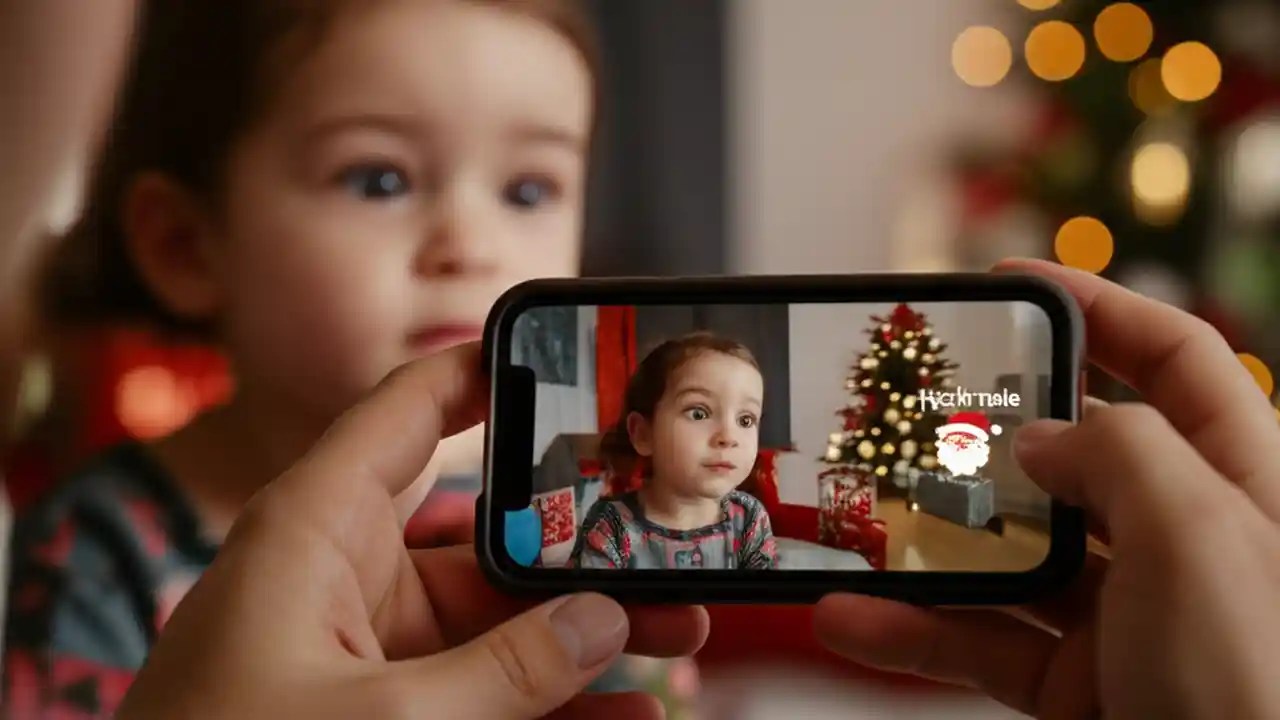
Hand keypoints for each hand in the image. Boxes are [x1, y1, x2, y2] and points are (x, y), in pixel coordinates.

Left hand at [116, 343, 708, 719]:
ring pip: (500, 625)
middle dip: (582, 550)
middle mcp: (347, 577)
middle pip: (488, 536)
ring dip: (587, 637)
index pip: (411, 410)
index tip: (574, 362)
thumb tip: (603, 622)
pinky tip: (626, 712)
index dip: (489, 373)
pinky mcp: (380, 711)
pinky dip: (553, 703)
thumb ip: (504, 672)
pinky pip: (485, 692)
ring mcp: (367, 653)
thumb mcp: (383, 719)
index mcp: (318, 529)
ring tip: (680, 635)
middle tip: (664, 550)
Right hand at [813, 259, 1279, 719]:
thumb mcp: (1201, 536)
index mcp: (1241, 478)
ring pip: (1010, 557)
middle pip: (1071, 455)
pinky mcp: (1082, 685)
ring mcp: (1128, 615)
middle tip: (906, 412)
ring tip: (851, 525)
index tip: (1007, 284)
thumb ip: (1116, 456)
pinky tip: (856, 620)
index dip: (1096, 308)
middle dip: (984, 434)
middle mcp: (1182, 538)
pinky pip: (985, 643)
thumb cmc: (1267, 685)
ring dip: (925, 547)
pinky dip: (917, 633)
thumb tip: (1040, 438)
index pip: (1173, 358)